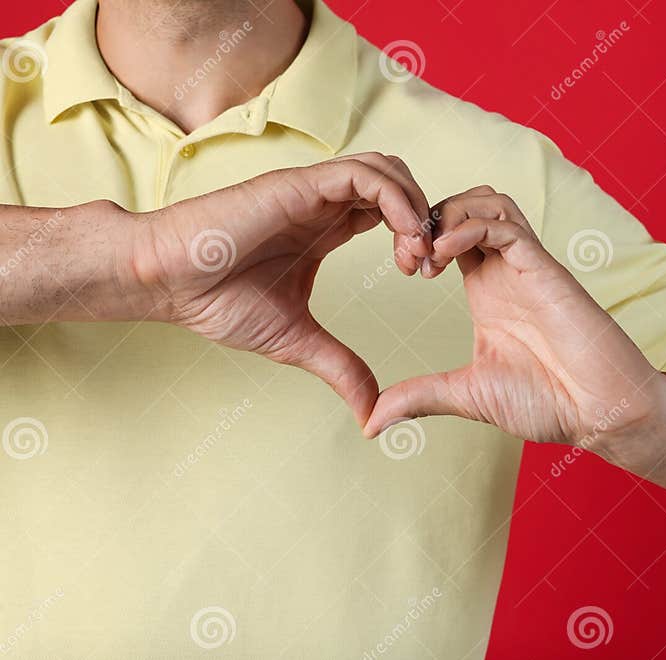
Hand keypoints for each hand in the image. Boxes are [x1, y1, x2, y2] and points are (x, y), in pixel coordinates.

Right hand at [129, 153, 431, 424]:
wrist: (168, 283)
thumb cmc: (218, 301)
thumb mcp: (297, 341)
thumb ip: (340, 368)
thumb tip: (371, 412)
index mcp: (325, 228)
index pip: (390, 212)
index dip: (416, 237)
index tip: (422, 275)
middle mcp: (323, 203)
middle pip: (398, 185)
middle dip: (425, 219)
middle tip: (427, 264)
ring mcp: (312, 190)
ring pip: (387, 170)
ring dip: (415, 207)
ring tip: (417, 253)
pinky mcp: (299, 185)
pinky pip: (364, 174)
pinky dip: (396, 200)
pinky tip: (403, 238)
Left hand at [364, 186, 662, 448]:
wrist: (599, 412)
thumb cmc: (547, 401)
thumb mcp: (466, 395)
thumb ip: (419, 398)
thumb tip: (371, 423)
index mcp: (487, 289)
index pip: (449, 234)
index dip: (418, 238)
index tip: (401, 270)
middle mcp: (505, 269)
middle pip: (466, 204)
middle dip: (428, 217)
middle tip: (408, 255)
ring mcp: (526, 265)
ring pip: (488, 201)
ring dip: (450, 213)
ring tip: (426, 251)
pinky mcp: (545, 268)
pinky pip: (506, 224)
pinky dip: (470, 226)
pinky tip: (444, 254)